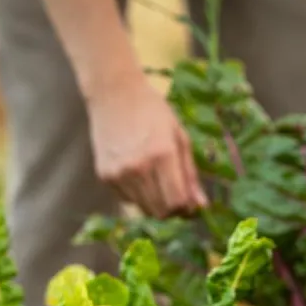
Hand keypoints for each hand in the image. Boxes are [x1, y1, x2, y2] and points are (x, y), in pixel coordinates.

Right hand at [86, 76, 206, 218]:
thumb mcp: (179, 137)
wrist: (113, 93)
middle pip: (160, 211)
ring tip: (159, 182)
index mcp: (162, 155)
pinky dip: (138, 195)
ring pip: (144, 209)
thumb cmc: (152, 111)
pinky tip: (140, 173)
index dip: (187, 209)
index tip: (192, 204)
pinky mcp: (104, 176)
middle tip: (178, 197)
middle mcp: (139, 168)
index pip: (177, 202)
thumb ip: (190, 174)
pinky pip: (127, 199)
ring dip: (156, 203)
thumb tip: (201, 206)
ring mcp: (119, 174)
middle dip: (173, 210)